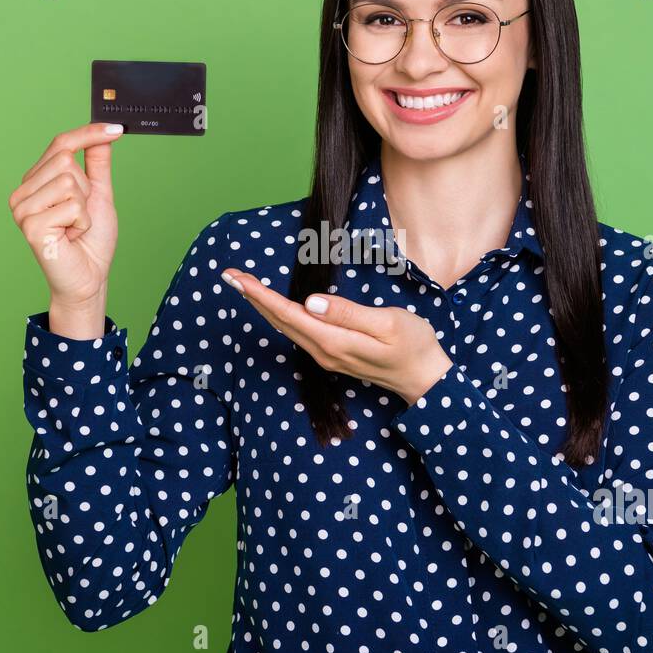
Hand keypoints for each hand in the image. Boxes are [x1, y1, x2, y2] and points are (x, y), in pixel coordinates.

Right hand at [9, 123, 123, 333]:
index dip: (88, 133)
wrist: (89, 278)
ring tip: (75, 227)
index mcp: (37, 181)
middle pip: (66, 160)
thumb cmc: (91, 241)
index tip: (117, 128)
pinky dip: (82, 222)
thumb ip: (97, 165)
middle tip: (81, 215)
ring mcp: (23, 207)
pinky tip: (71, 236)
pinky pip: (71, 205)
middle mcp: (24, 191)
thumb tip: (103, 135)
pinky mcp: (30, 224)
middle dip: (86, 188)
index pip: (60, 144)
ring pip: (68, 181)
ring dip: (84, 208)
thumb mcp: (99, 196)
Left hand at [220, 268, 452, 404]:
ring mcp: (326, 356)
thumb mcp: (387, 323)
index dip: (260, 294)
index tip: (237, 277)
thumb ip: (348, 313)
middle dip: (252, 298)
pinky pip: (297, 332)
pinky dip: (279, 315)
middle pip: (280, 321)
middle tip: (228, 275)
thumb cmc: (413, 345)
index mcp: (333, 341)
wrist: (425, 377)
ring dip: (262, 307)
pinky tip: (273, 307)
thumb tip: (311, 303)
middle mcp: (323, 351)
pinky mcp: (332, 354)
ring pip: (286, 328)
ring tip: (243, 287)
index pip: (288, 313)